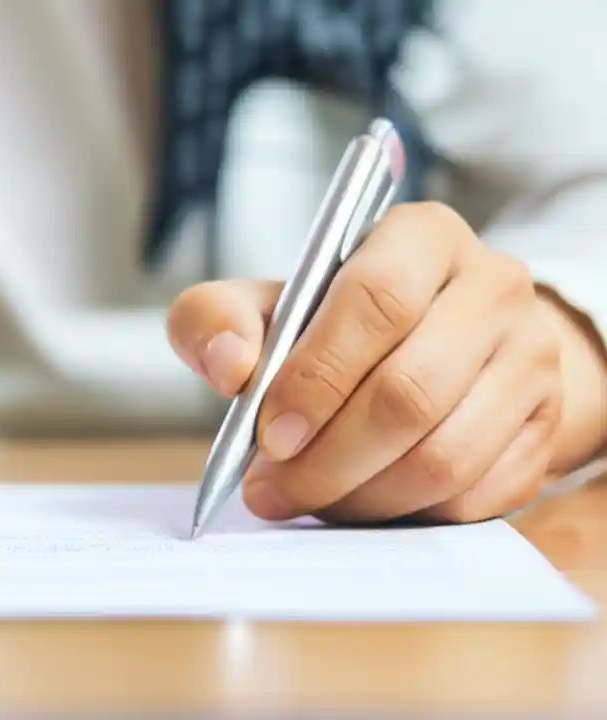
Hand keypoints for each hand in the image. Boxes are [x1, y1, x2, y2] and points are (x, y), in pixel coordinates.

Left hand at [168, 202, 606, 524]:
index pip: (377, 300)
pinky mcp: (544, 426)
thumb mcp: (263, 305)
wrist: (427, 346)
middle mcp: (493, 286)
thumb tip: (229, 366)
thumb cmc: (330, 325)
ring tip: (306, 499)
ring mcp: (531, 358)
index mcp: (421, 236)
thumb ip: (216, 319)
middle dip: (326, 458)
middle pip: (409, 392)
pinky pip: (474, 494)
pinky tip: (360, 502)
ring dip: (360, 496)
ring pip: (444, 455)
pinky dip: (406, 513)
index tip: (267, 434)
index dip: (316, 377)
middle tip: (270, 489)